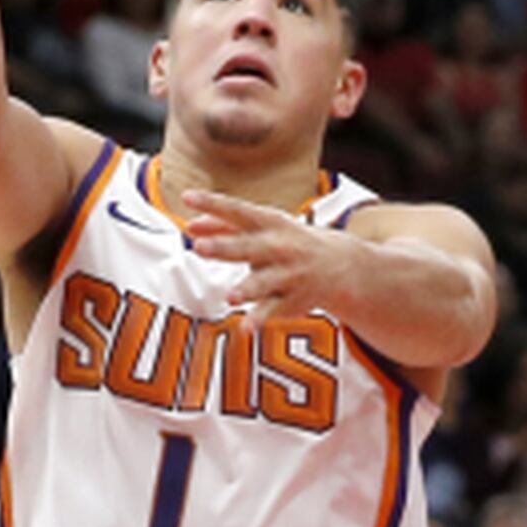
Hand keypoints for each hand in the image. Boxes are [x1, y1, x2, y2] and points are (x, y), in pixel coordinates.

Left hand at [184, 189, 350, 326]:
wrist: (338, 265)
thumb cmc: (287, 241)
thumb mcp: (260, 228)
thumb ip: (223, 225)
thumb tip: (190, 226)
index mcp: (268, 222)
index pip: (237, 210)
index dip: (212, 203)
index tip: (188, 197)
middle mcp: (279, 247)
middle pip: (248, 246)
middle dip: (224, 247)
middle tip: (199, 247)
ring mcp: (287, 274)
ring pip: (264, 282)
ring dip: (247, 288)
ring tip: (231, 296)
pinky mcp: (291, 299)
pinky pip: (274, 310)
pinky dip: (260, 319)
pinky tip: (246, 328)